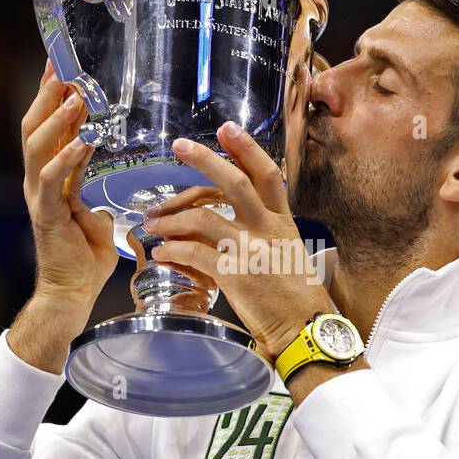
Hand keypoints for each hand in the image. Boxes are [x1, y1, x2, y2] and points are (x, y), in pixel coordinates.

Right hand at [9, 61, 120, 372]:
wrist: (71, 293)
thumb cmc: (85, 257)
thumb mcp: (97, 212)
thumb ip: (97, 188)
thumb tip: (116, 172)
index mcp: (51, 178)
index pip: (48, 127)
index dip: (53, 98)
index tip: (61, 66)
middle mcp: (39, 182)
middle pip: (35, 127)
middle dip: (48, 96)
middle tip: (62, 67)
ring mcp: (40, 197)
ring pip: (38, 147)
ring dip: (58, 120)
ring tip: (76, 97)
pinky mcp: (48, 215)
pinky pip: (53, 180)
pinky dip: (66, 158)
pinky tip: (83, 142)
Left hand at [144, 121, 334, 363]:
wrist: (305, 329)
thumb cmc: (296, 297)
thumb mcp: (287, 254)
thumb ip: (262, 234)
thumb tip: (230, 226)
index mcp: (282, 222)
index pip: (266, 175)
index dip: (246, 149)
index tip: (226, 129)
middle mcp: (267, 230)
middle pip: (233, 183)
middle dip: (204, 159)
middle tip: (179, 146)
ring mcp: (251, 251)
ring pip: (203, 218)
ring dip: (172, 218)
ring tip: (153, 223)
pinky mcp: (235, 276)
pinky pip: (194, 254)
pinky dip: (173, 250)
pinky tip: (162, 253)